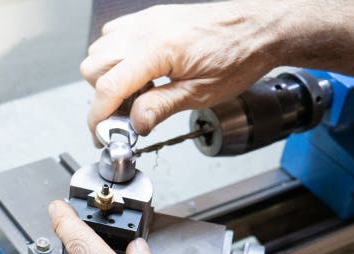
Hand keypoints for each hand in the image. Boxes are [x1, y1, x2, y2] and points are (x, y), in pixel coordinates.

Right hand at [82, 1, 284, 134]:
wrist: (260, 26)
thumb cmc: (239, 55)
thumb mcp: (201, 93)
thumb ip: (161, 107)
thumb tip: (135, 123)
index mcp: (158, 49)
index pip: (108, 86)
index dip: (98, 116)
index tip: (100, 134)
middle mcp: (146, 30)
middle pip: (93, 66)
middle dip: (103, 95)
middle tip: (127, 113)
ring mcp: (145, 21)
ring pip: (99, 50)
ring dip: (109, 76)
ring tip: (138, 92)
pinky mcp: (150, 18)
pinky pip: (114, 35)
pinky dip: (117, 58)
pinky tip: (141, 73)